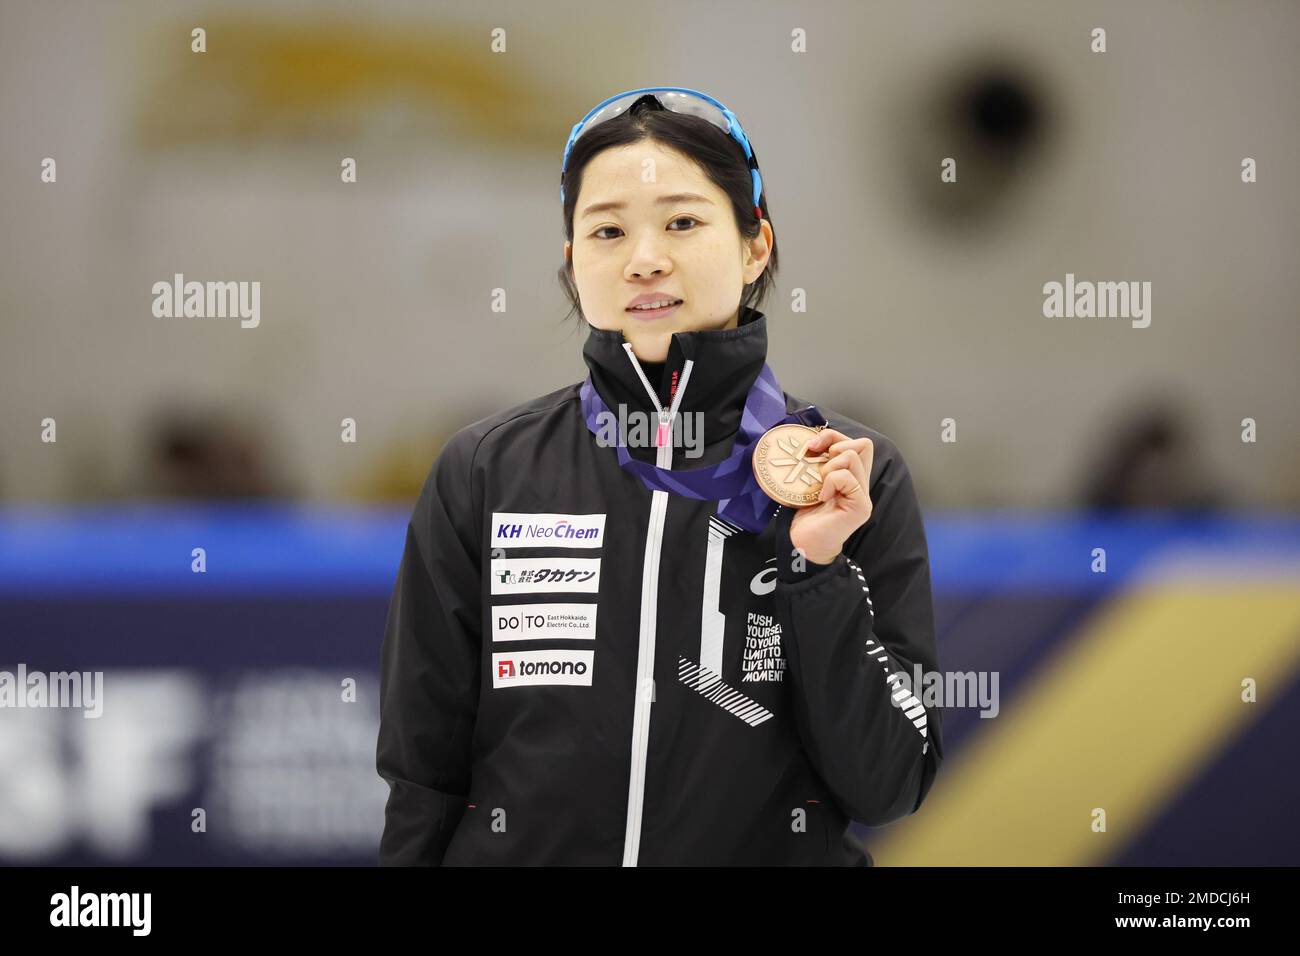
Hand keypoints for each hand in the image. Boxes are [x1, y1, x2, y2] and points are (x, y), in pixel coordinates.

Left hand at [788, 428, 873, 565]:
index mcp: (853, 476)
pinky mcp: (860, 507)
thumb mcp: (812, 480)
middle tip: (815, 464)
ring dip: (829, 466)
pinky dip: (830, 481)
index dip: (834, 437)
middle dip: (834, 445)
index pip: (857, 442)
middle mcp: (862, 484)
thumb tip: (811, 441)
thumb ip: (820, 463)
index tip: (811, 448)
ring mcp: (864, 496)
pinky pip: (847, 478)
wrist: (804, 543)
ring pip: (852, 457)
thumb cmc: (807, 514)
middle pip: (863, 444)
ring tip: (820, 485)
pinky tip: (822, 496)